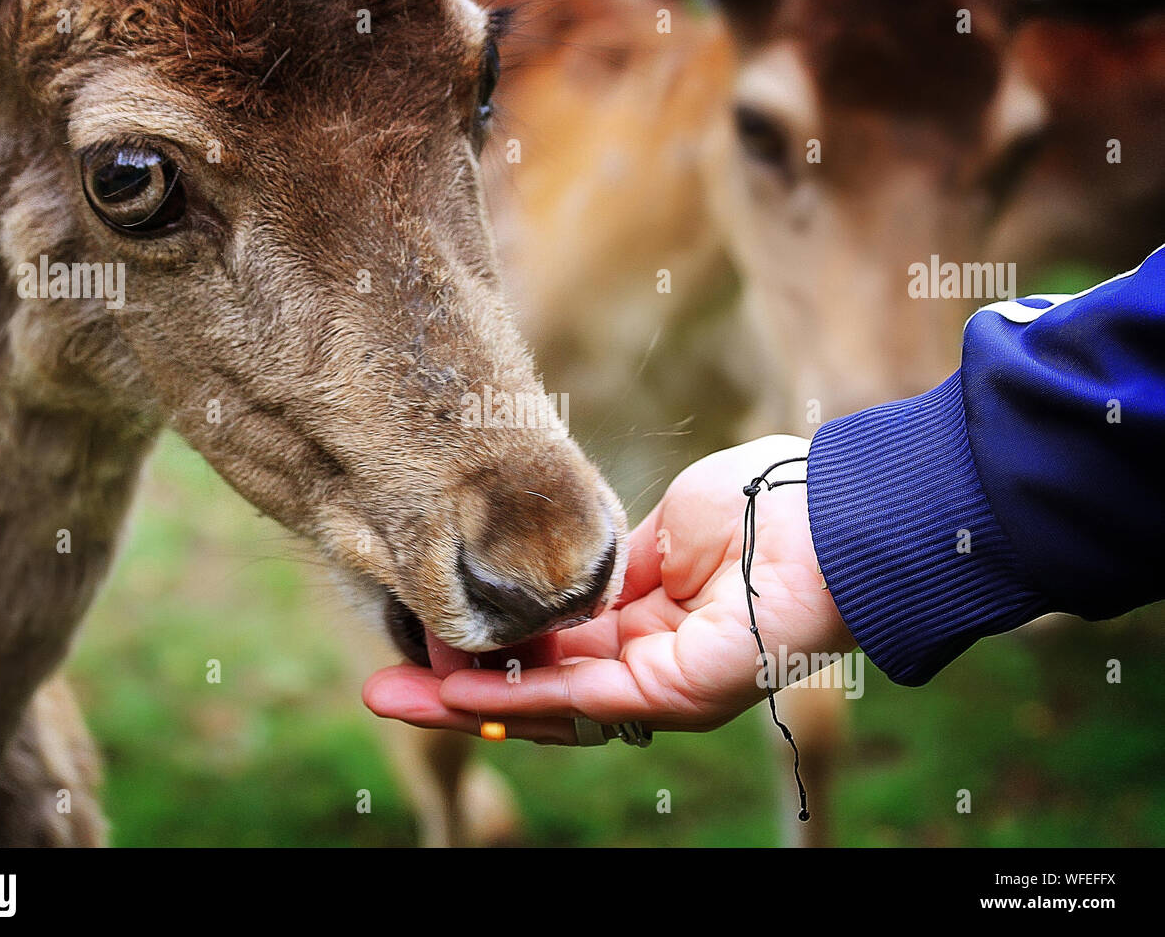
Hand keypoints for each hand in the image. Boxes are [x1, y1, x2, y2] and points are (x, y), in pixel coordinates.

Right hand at [362, 435, 855, 743]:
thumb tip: (558, 578)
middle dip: (455, 689)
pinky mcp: (678, 693)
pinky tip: (455, 688)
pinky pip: (584, 700)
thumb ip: (604, 565)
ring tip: (392, 695)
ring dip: (466, 702)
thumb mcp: (657, 532)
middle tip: (381, 687)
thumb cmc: (762, 505)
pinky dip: (517, 696)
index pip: (548, 649)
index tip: (423, 638)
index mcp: (642, 620)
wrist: (829, 510)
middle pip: (535, 688)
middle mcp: (645, 663)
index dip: (485, 649)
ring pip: (547, 706)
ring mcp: (661, 685)